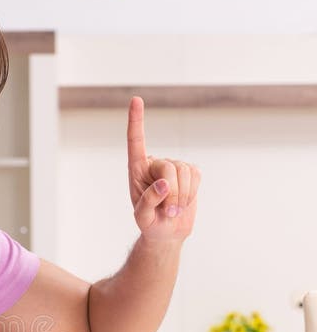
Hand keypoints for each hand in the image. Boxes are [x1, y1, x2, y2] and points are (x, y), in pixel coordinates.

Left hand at [127, 96, 200, 241]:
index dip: (136, 120)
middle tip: (168, 211)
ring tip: (173, 210)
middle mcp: (154, 163)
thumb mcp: (142, 218)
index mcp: (136, 170)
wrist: (168, 231)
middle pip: (169, 167)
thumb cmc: (150, 223)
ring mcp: (174, 166)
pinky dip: (191, 192)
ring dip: (182, 195)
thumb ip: (148, 202)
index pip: (136, 141)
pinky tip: (183, 202)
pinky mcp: (190, 172)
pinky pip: (196, 175)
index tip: (136, 99)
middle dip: (172, 191)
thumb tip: (162, 184)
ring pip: (185, 171)